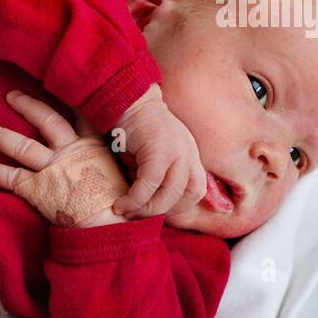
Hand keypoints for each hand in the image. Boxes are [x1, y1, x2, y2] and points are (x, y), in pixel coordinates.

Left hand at [0, 91, 130, 227]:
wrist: (106, 224)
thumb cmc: (117, 205)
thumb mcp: (120, 174)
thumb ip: (107, 161)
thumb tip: (108, 159)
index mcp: (92, 146)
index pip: (80, 116)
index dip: (68, 101)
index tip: (57, 88)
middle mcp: (69, 151)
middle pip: (45, 120)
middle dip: (26, 105)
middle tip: (10, 96)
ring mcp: (52, 168)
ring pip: (21, 145)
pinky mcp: (38, 188)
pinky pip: (10, 176)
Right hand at [111, 83, 206, 217]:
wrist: (126, 101)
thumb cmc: (134, 131)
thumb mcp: (153, 155)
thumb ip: (156, 177)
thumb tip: (144, 207)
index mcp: (190, 155)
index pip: (197, 190)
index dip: (179, 207)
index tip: (156, 212)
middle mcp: (189, 153)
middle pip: (188, 195)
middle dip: (162, 212)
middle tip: (139, 216)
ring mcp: (177, 150)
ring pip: (170, 193)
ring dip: (147, 209)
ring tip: (127, 211)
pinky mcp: (159, 149)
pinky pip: (150, 184)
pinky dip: (135, 199)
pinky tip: (121, 203)